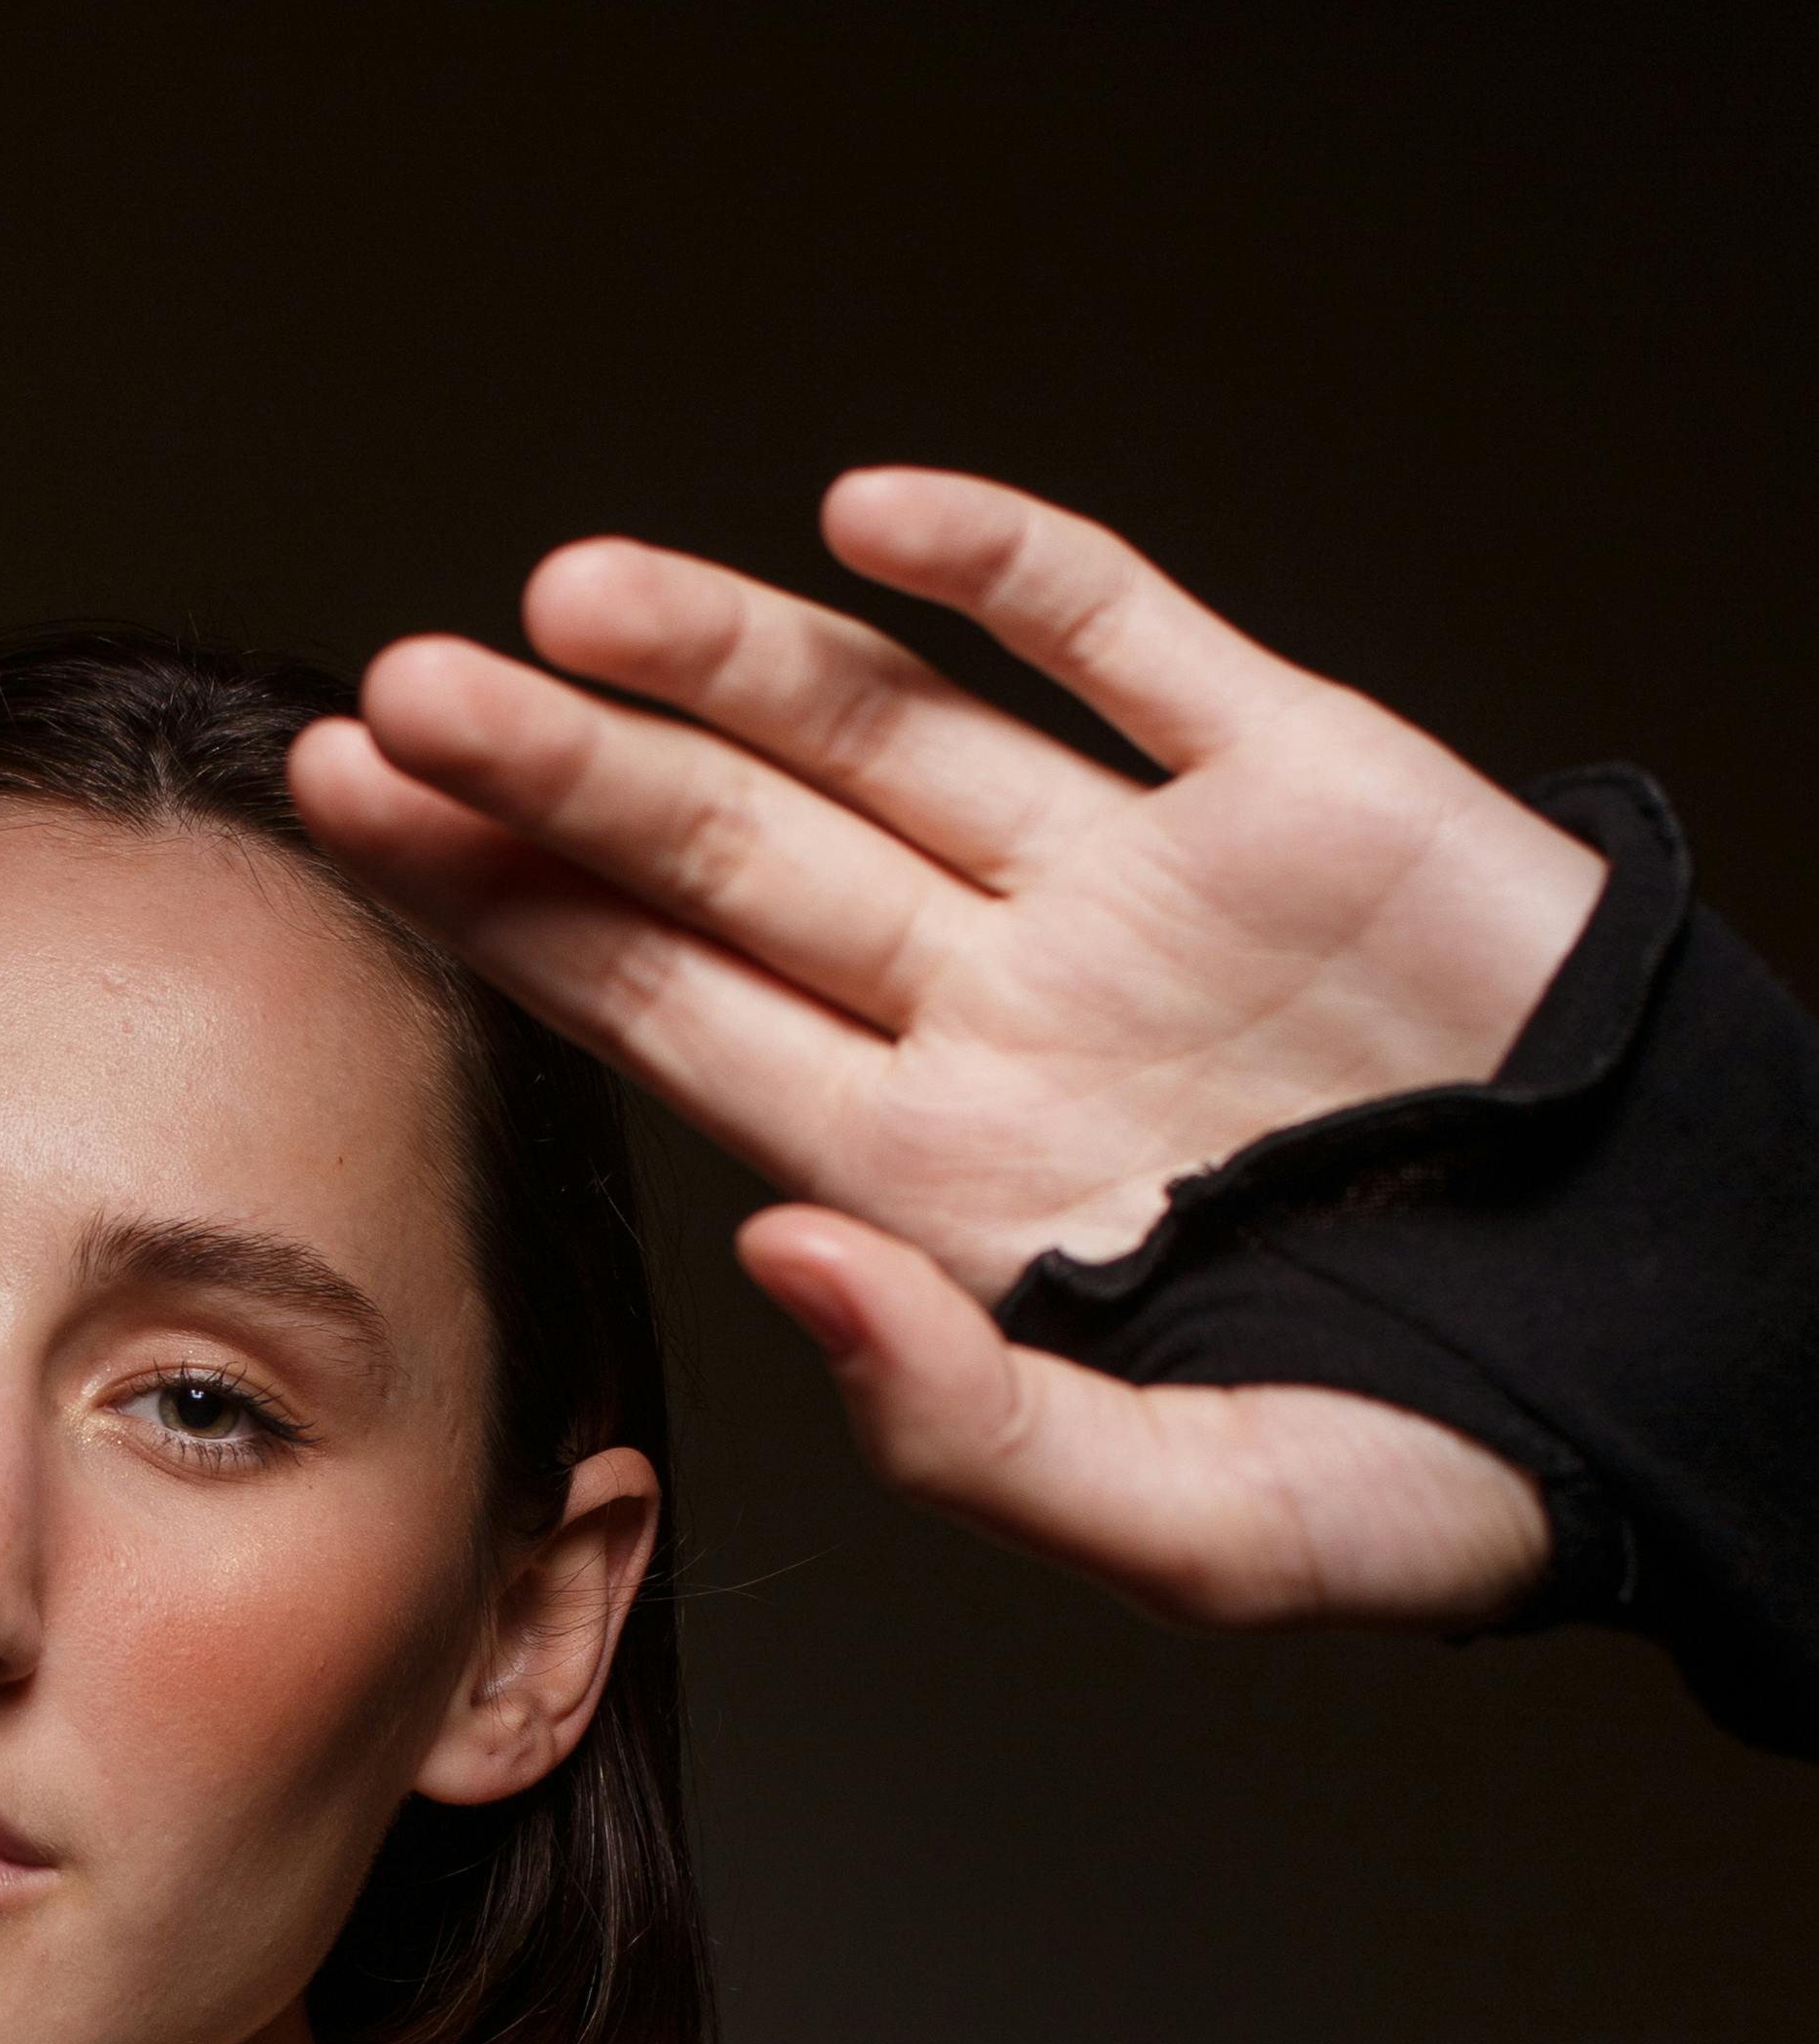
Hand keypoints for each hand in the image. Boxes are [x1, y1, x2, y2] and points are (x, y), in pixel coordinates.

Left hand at [292, 470, 1598, 1628]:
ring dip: (731, 661)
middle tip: (397, 695)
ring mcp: (1141, 888)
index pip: (678, 1019)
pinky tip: (871, 520)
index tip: (366, 829)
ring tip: (565, 599)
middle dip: (562, 779)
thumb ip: (969, 1424)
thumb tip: (782, 1267)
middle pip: (735, 862)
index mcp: (944, 1175)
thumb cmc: (1430, 1471)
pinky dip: (1013, 572)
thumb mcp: (1188, 1523)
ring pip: (892, 733)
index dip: (519, 920)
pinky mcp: (1303, 784)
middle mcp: (1007, 1010)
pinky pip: (1134, 643)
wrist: (1677, 1359)